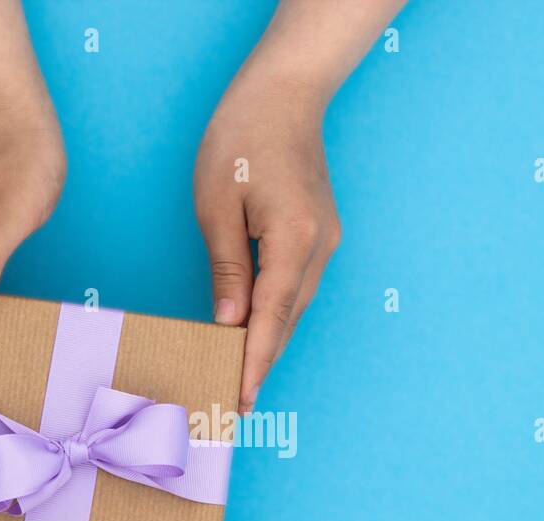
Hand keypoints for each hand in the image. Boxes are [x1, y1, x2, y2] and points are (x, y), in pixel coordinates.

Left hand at [194, 74, 338, 413]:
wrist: (285, 94)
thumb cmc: (242, 137)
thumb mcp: (217, 205)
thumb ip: (227, 268)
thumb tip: (229, 323)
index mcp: (293, 241)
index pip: (271, 318)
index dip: (254, 362)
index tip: (242, 398)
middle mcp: (319, 249)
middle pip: (287, 320)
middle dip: (262, 363)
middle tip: (237, 403)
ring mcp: (326, 243)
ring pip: (294, 307)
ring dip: (270, 341)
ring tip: (241, 377)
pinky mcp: (321, 236)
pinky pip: (297, 287)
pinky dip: (276, 314)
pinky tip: (256, 331)